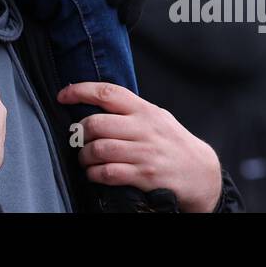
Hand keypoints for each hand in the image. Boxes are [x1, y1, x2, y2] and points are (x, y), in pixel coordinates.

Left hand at [57, 81, 221, 212]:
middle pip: (96, 123)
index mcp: (144, 110)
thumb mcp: (157, 117)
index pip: (107, 92)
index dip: (80, 90)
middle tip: (77, 139)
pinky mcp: (145, 175)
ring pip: (99, 149)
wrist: (202, 174)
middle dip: (79, 133)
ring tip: (84, 159)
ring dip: (84, 156)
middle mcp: (144, 129)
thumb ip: (131, 110)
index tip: (62, 95)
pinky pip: (109, 173)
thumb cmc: (174, 143)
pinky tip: (94, 174)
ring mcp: (144, 153)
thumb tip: (97, 101)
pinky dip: (94, 174)